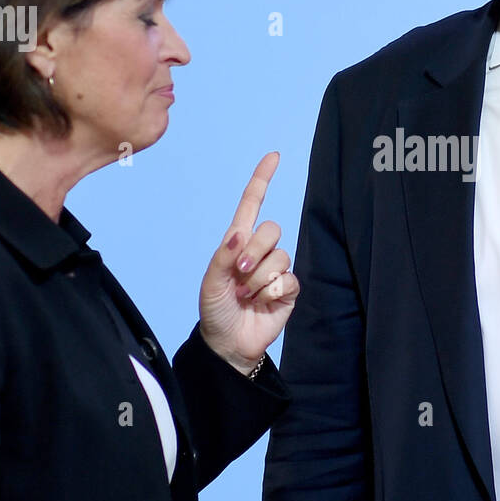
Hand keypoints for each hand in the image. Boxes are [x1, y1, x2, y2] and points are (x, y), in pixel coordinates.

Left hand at [198, 152, 299, 374]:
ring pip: (280, 256)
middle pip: (271, 229)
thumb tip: (240, 234)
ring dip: (259, 280)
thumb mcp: (211, 282)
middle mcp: (259, 252)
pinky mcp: (288, 289)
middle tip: (239, 275)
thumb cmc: (215, 310)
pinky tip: (261, 303)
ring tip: (247, 295)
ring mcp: (276, 270)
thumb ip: (224, 256)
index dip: (262, 180)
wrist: (228, 343)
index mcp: (237, 243)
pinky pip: (288, 279)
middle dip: (254, 252)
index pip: (252, 205)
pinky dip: (271, 293)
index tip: (273, 157)